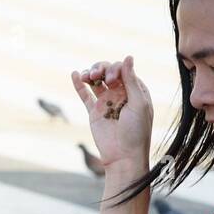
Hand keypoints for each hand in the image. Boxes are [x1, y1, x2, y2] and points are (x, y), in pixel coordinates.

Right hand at [71, 55, 153, 169]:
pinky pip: (85, 95)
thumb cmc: (136, 131)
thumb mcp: (138, 103)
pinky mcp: (94, 112)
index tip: (112, 81)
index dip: (116, 69)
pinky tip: (75, 74)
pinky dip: (79, 85)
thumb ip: (131, 80)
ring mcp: (106, 102)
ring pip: (96, 81)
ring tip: (87, 76)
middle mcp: (121, 94)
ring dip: (91, 73)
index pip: (123, 70)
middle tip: (98, 77)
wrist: (123, 156)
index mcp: (135, 90)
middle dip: (102, 69)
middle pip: (108, 72)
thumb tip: (128, 56)